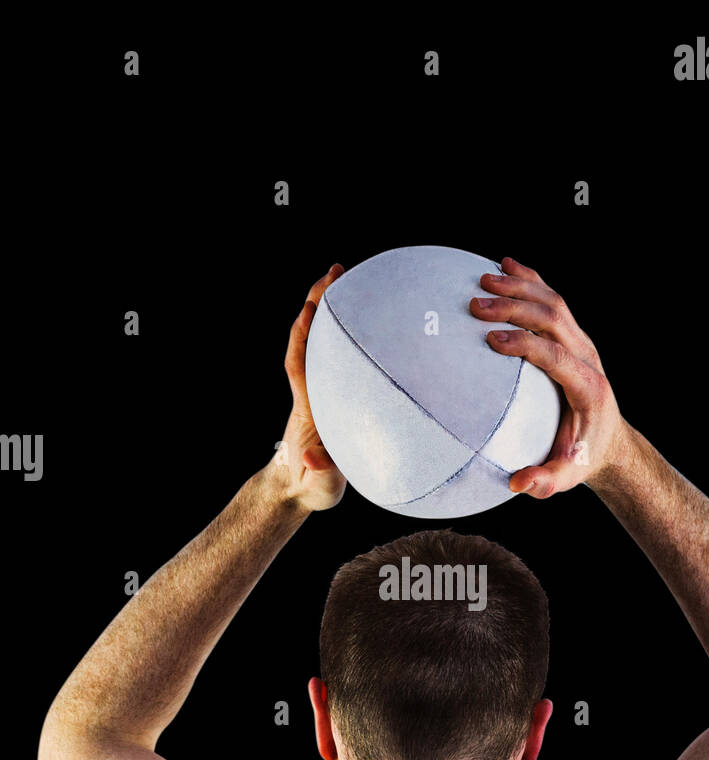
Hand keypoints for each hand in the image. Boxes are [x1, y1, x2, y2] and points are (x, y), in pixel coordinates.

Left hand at [274, 263, 346, 512]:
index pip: (301, 365)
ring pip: (320, 342)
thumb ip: (321, 471)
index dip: (304, 336)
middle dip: (319, 305)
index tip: (311, 308)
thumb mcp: (320, 485)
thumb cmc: (314, 485)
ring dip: (328, 309)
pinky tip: (356, 310)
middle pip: (310, 340)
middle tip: (336, 271)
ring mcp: (319, 389)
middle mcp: (311, 391)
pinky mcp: (328, 391)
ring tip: (343, 275)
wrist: (300, 487)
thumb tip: (313, 458)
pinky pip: (332, 353)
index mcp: (310, 408)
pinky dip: (340, 328)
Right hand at [470, 257, 626, 496]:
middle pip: (553, 318)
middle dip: (515, 306)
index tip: (491, 340)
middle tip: (474, 303)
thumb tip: (519, 484)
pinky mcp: (574, 335)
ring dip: (519, 286)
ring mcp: (582, 342)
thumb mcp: (567, 476)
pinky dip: (530, 279)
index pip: (556, 356)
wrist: (608, 439)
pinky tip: (504, 264)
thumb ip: (546, 481)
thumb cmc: (581, 458)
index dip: (526, 344)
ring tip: (481, 279)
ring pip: (553, 302)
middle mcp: (587, 356)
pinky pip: (552, 300)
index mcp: (586, 387)